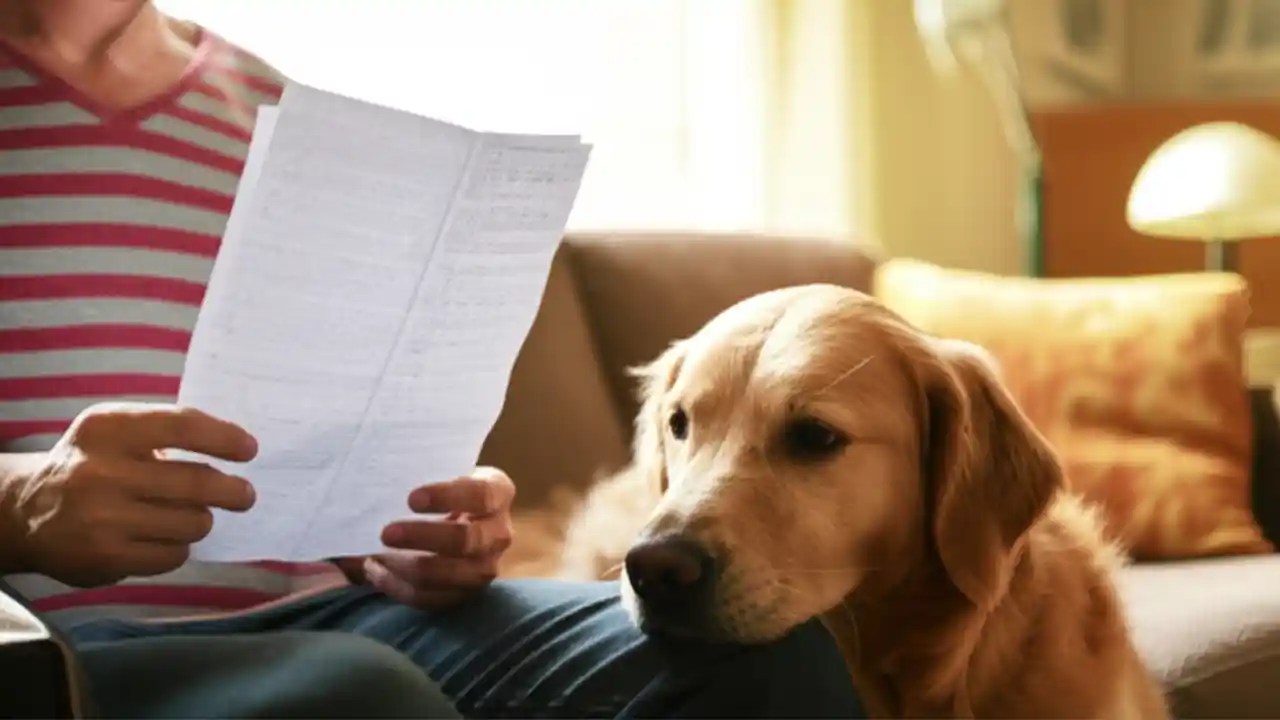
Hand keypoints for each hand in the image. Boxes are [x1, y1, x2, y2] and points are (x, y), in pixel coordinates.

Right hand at [1, 402, 257, 586]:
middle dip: (232, 491)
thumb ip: (164, 430)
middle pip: (196, 481)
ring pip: (192, 522)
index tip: (250, 450)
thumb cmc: (90, 464)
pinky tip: (164, 538)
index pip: (182, 426)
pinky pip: (174, 554)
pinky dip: (180, 546)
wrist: (26, 513)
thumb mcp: (114, 431)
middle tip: (245, 495)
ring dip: (201, 519)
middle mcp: (102, 471)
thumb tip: (235, 447)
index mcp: (108, 428)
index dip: (224, 438)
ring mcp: (103, 518)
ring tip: (190, 515)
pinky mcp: (107, 557)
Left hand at [356, 467, 514, 609]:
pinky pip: (434, 598)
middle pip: (467, 540)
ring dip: (409, 568)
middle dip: (424, 538)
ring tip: (374, 558)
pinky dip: (400, 588)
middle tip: (386, 533)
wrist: (456, 515)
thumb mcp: (441, 470)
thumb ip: (419, 473)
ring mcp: (486, 567)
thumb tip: (374, 485)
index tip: (412, 498)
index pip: (481, 495)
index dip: (448, 497)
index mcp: (498, 493)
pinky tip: (376, 573)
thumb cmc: (442, 487)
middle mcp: (499, 533)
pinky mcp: (466, 594)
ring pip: (452, 575)